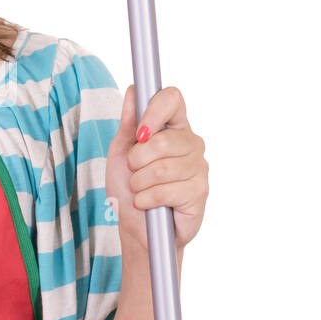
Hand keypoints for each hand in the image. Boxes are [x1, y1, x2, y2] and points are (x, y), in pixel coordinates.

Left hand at [105, 84, 207, 251]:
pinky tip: (148, 203)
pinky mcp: (200, 192)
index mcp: (172, 127)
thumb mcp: (120, 153)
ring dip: (139, 183)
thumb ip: (128, 122)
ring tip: (140, 190)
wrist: (136, 229)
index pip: (173, 99)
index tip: (139, 131)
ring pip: (161, 168)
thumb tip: (134, 90)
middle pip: (163, 140)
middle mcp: (190, 143)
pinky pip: (166, 190)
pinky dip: (147, 199)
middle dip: (136, 160)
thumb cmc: (128, 189)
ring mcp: (198, 167)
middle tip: (134, 172)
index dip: (154, 110)